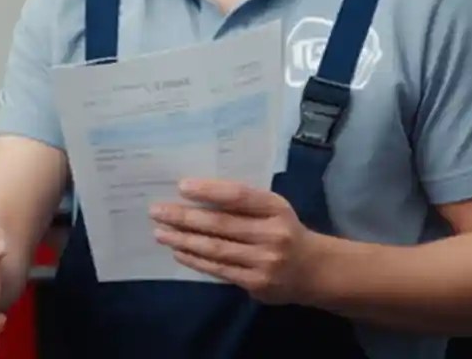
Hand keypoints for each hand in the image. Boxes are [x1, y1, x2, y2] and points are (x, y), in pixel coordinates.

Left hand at [150, 179, 322, 304]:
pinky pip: (219, 269)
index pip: (239, 196)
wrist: (314, 270)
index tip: (181, 186)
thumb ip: (242, 202)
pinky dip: (195, 260)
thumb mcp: (273, 209)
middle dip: (184, 217)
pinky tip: (178, 251)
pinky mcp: (257, 283)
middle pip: (221, 224)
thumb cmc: (284, 230)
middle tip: (157, 211)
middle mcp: (272, 234)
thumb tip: (194, 193)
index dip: (209, 190)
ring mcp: (265, 261)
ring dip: (183, 240)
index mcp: (276, 207)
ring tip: (160, 233)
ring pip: (216, 249)